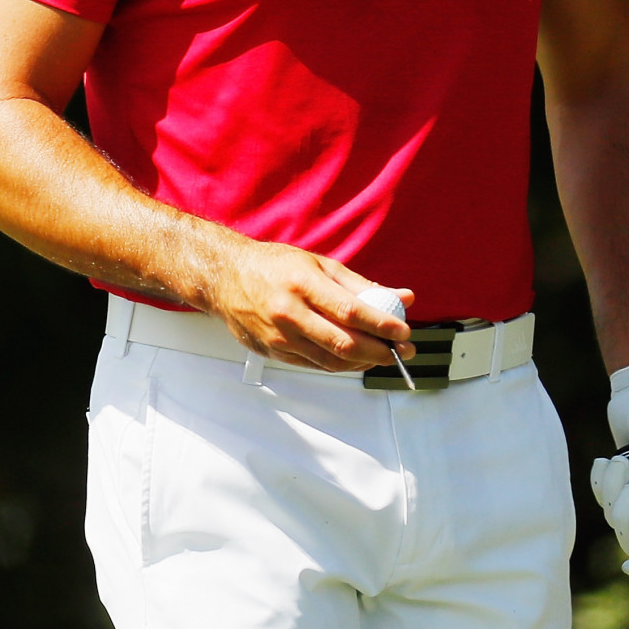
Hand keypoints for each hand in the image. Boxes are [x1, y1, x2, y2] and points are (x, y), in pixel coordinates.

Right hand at [202, 240, 412, 372]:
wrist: (224, 277)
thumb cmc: (272, 266)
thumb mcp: (318, 264)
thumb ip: (361, 284)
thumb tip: (402, 297)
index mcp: (302, 283)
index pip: (350, 310)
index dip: (382, 324)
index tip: (403, 331)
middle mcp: (289, 312)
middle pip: (343, 342)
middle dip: (380, 351)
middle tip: (402, 350)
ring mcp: (279, 336)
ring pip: (331, 360)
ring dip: (364, 362)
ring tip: (382, 355)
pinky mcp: (273, 352)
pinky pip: (315, 365)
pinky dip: (340, 364)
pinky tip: (355, 357)